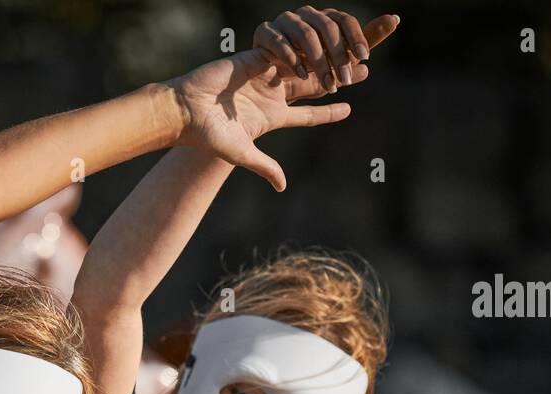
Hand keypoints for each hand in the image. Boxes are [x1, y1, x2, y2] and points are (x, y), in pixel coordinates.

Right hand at [167, 10, 398, 190]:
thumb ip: (265, 166)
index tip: (348, 109)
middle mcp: (272, 93)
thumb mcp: (242, 153)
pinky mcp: (254, 58)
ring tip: (350, 53)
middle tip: (364, 68)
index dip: (328, 112)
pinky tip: (314, 49)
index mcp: (271, 116)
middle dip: (339, 75)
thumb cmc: (209, 135)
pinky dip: (298, 50)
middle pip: (314, 82)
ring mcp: (264, 75)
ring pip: (303, 62)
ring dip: (325, 59)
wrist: (186, 110)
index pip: (307, 114)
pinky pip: (284, 50)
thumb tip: (282, 186)